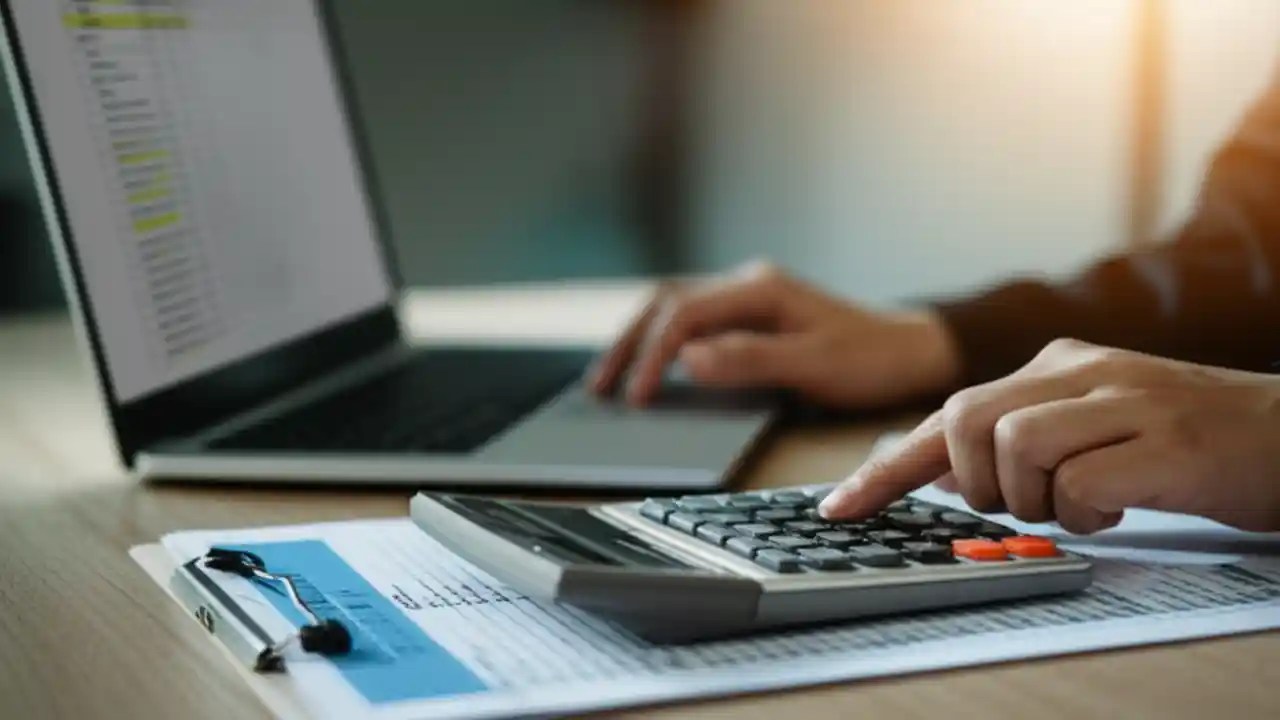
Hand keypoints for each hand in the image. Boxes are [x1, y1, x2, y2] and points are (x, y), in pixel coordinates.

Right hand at [589, 262, 961, 407]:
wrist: (910, 351)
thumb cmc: (870, 359)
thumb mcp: (815, 365)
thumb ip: (751, 360)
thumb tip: (687, 359)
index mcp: (759, 289)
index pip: (684, 314)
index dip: (653, 355)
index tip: (640, 398)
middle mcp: (746, 286)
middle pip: (665, 303)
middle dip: (627, 344)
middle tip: (599, 388)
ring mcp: (746, 300)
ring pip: (672, 311)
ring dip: (637, 342)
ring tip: (608, 381)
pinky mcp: (748, 319)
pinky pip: (691, 325)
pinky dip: (660, 347)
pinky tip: (647, 372)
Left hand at [820, 339, 1279, 532]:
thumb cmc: (1185, 441)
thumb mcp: (1094, 426)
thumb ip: (1024, 439)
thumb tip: (950, 477)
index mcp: (1056, 366)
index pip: (947, 413)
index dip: (887, 466)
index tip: (842, 506)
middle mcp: (1082, 371)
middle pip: (965, 421)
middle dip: (973, 481)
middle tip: (1023, 501)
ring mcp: (1124, 400)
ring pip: (1014, 447)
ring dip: (1037, 499)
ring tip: (1088, 501)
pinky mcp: (1163, 441)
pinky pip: (1080, 482)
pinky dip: (1087, 510)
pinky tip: (1123, 503)